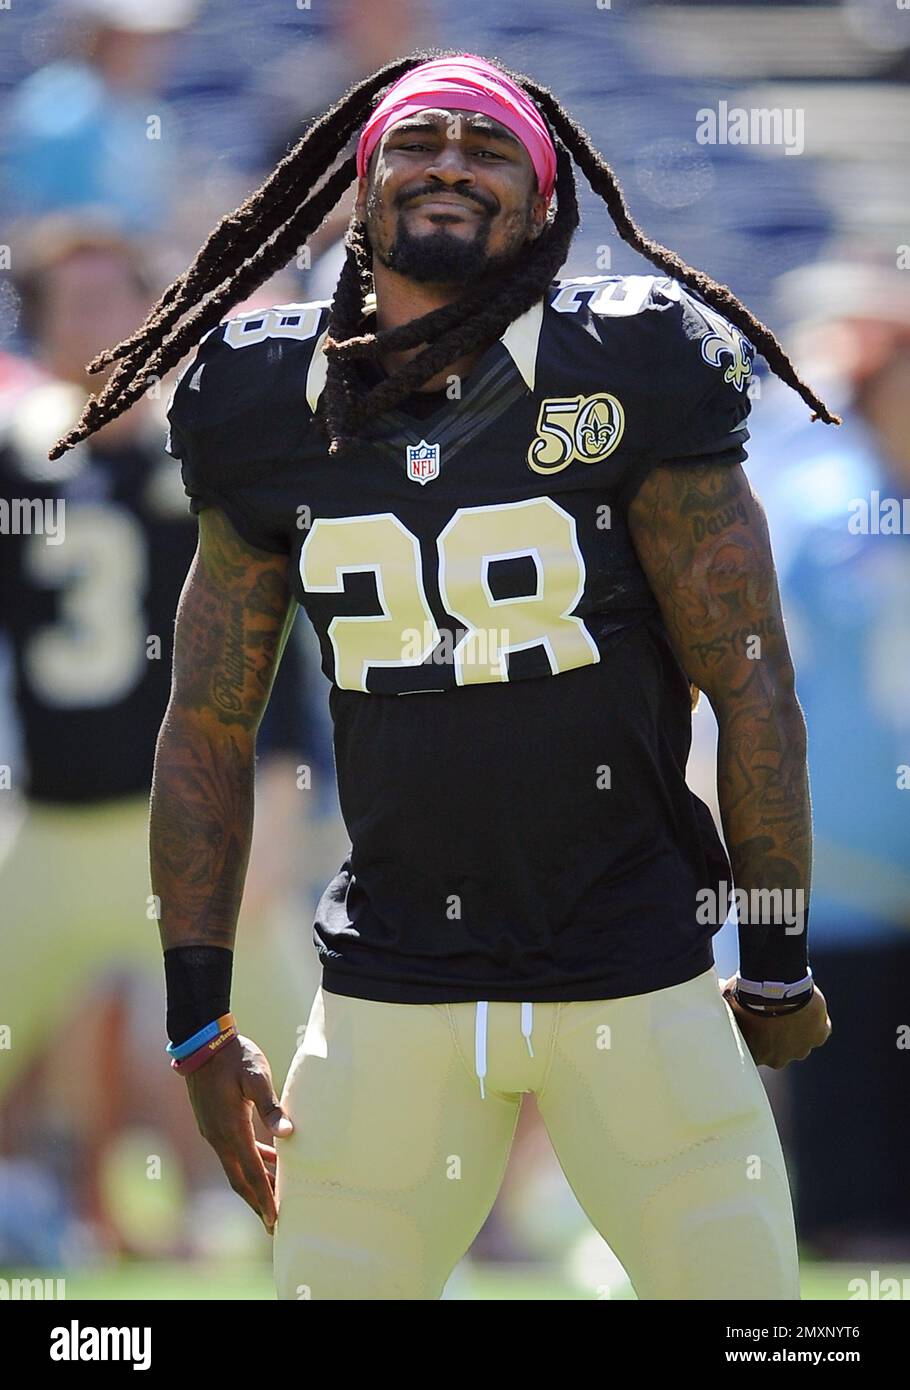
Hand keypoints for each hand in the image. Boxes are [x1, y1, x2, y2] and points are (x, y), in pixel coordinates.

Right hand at [184, 1034, 293, 1233]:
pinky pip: (233, 1152)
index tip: (275, 1219)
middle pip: (240, 1180)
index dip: (265, 1197)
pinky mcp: (214, 1122)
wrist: (203, 1043)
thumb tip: (288, 1132)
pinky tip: (266, 1160)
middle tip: (273, 1223)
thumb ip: (270, 1106)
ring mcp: (213, 1131)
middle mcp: (218, 1137)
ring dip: (254, 1182)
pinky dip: (249, 1162)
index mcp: (231, 1130)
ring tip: (275, 1196)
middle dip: (257, 1201)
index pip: (251, 1173)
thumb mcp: (255, 1077)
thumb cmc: (233, 1057)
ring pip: (236, 1167)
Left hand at [719, 977, 831, 1069]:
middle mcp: (778, 1059)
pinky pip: (819, 1031)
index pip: (754, 1053)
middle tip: (772, 1014)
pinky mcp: (819, 1035)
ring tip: (790, 1007)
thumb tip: (707, 999)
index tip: (754, 1024)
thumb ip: (722, 1008)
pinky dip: (816, 1021)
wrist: (775, 988)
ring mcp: (801, 1049)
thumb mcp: (727, 1002)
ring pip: (799, 1043)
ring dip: (795, 1029)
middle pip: (778, 1052)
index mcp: (755, 1055)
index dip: (755, 1038)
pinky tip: (808, 1006)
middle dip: (775, 1036)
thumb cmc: (747, 995)